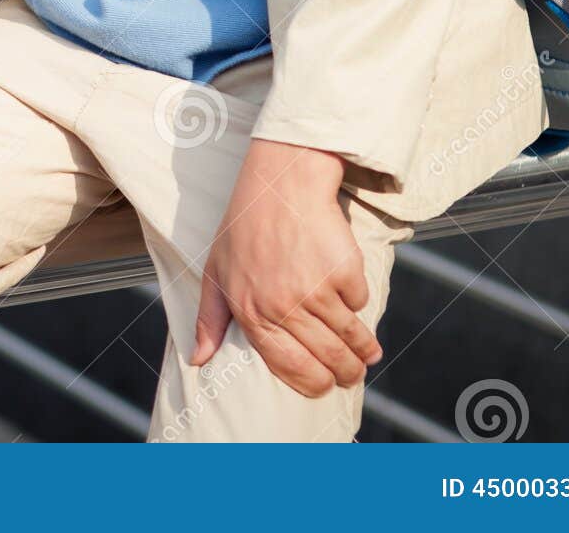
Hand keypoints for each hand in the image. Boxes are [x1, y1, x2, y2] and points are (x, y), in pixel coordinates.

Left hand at [193, 140, 382, 397]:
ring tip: (370, 354)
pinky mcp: (343, 272)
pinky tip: (354, 297)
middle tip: (353, 375)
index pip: (291, 368)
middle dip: (346, 373)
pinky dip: (359, 301)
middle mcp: (283, 308)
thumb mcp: (215, 270)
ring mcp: (315, 291)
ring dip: (364, 350)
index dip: (314, 384)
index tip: (326, 386)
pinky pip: (359, 301)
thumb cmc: (245, 225)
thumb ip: (209, 318)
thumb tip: (198, 360)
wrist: (281, 182)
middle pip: (327, 358)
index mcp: (252, 313)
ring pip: (350, 337)